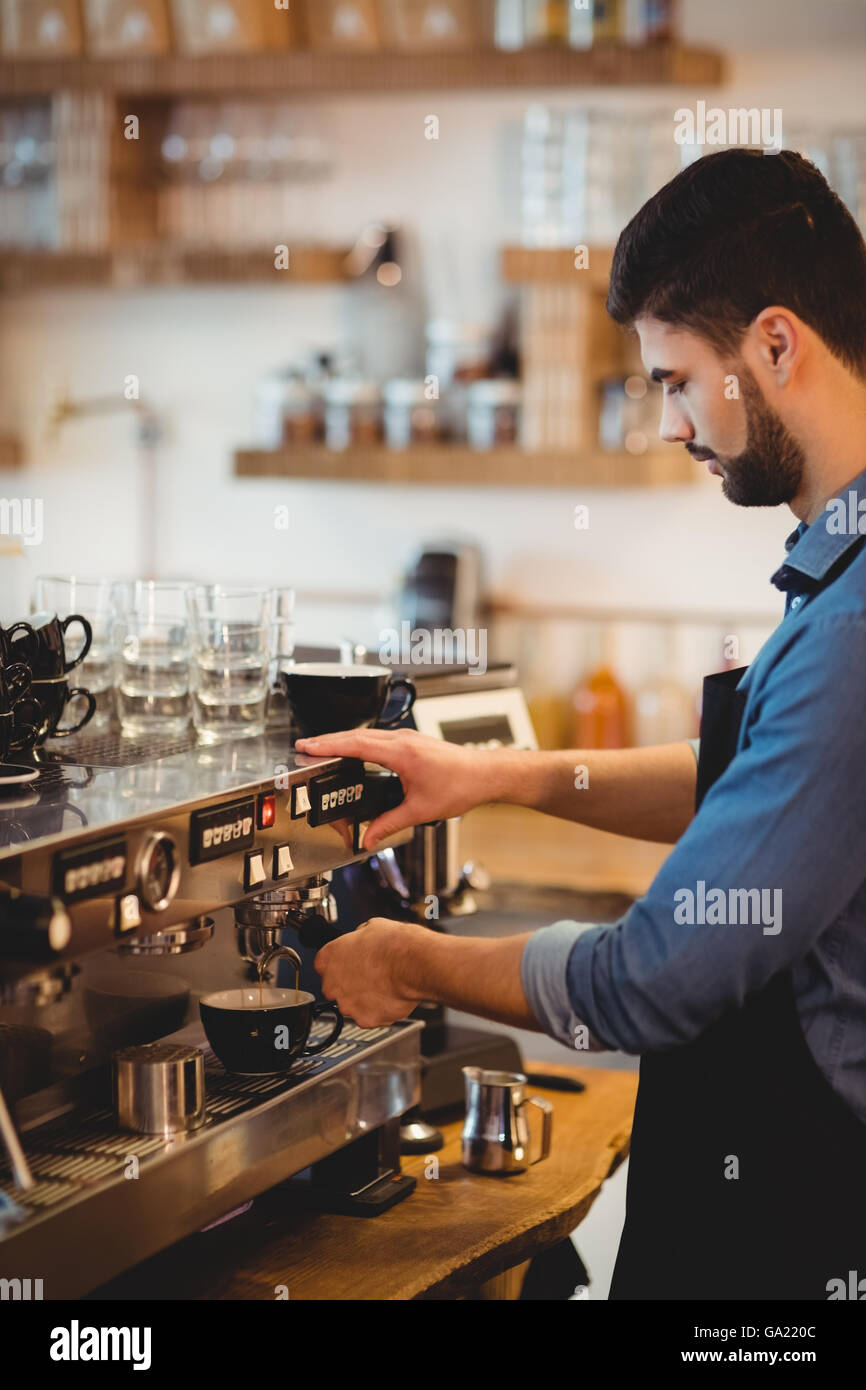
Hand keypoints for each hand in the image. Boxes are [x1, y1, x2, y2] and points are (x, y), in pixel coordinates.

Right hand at [295, 727, 494, 848]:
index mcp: (401, 753)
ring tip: (322, 750)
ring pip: (367, 736)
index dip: (328, 745)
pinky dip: (360, 743)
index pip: (355, 744)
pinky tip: (354, 752)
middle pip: (356, 736)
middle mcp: (403, 740)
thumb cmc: (461, 786)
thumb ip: (389, 824)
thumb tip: (368, 838)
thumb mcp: (420, 810)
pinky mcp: (412, 742)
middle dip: (328, 741)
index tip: (307, 746)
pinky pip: (378, 739)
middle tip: (304, 748)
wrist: (486, 774)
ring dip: (344, 741)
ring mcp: (408, 738)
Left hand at [313, 917, 426, 1026]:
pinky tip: (389, 997)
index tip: (350, 964)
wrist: (413, 964)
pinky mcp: (364, 1020)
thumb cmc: (394, 945)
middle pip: (334, 988)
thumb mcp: (370, 927)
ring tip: (383, 986)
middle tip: (369, 976)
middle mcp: (332, 984)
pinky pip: (368, 1017)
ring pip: (351, 1005)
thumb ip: (357, 940)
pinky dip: (378, 1011)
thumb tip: (361, 941)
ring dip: (363, 999)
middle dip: (349, 985)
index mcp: (328, 958)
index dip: (340, 965)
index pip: (323, 965)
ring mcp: (347, 1004)